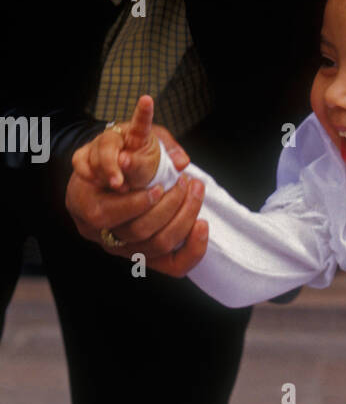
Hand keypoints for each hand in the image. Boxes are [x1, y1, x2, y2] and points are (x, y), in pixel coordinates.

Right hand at [66, 104, 209, 274]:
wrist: (105, 175)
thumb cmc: (114, 154)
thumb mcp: (120, 137)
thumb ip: (146, 137)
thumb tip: (180, 160)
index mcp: (85, 205)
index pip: (107, 215)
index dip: (137, 202)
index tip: (158, 185)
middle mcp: (101, 233)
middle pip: (139, 231)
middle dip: (170, 205)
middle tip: (185, 181)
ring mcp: (123, 248)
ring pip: (159, 245)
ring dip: (185, 217)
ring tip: (195, 190)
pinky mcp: (146, 256)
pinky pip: (173, 266)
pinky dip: (193, 249)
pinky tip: (202, 225)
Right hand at [73, 95, 161, 190]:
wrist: (126, 179)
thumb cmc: (141, 171)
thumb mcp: (147, 171)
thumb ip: (138, 165)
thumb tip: (122, 160)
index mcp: (138, 135)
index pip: (141, 123)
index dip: (144, 112)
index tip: (147, 100)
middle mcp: (116, 134)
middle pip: (107, 145)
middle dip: (110, 166)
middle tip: (117, 184)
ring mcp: (98, 143)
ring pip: (93, 158)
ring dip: (105, 176)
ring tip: (121, 186)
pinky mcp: (85, 153)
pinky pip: (79, 162)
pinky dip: (88, 175)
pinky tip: (99, 182)